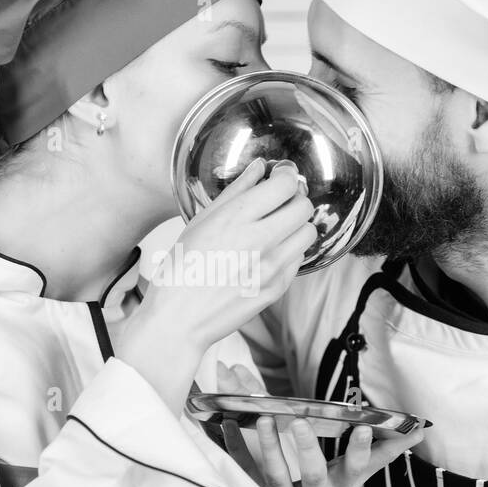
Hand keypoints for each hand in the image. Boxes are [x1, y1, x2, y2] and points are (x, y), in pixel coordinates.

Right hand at [118, 160, 313, 409]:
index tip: (282, 176)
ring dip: (296, 225)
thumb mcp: (201, 221)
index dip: (287, 176)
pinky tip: (269, 253)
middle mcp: (259, 241)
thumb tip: (260, 168)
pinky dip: (290, 251)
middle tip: (281, 202)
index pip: (286, 185)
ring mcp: (271, 267)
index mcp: (236, 219)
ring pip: (308, 233)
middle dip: (295, 199)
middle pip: (304, 206)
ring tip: (277, 228)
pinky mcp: (277, 288)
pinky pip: (299, 259)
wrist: (179, 318)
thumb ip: (235, 191)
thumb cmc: (182, 269)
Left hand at [216, 364, 425, 486]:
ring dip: (267, 447)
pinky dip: (234, 452)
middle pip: (313, 476)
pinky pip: (244, 480)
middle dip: (308, 449)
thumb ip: (381, 457)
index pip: (355, 470)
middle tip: (299, 421)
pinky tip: (226, 427)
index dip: (360, 450)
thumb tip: (418, 432)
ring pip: (275, 479)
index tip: (362, 427)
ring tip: (261, 419)